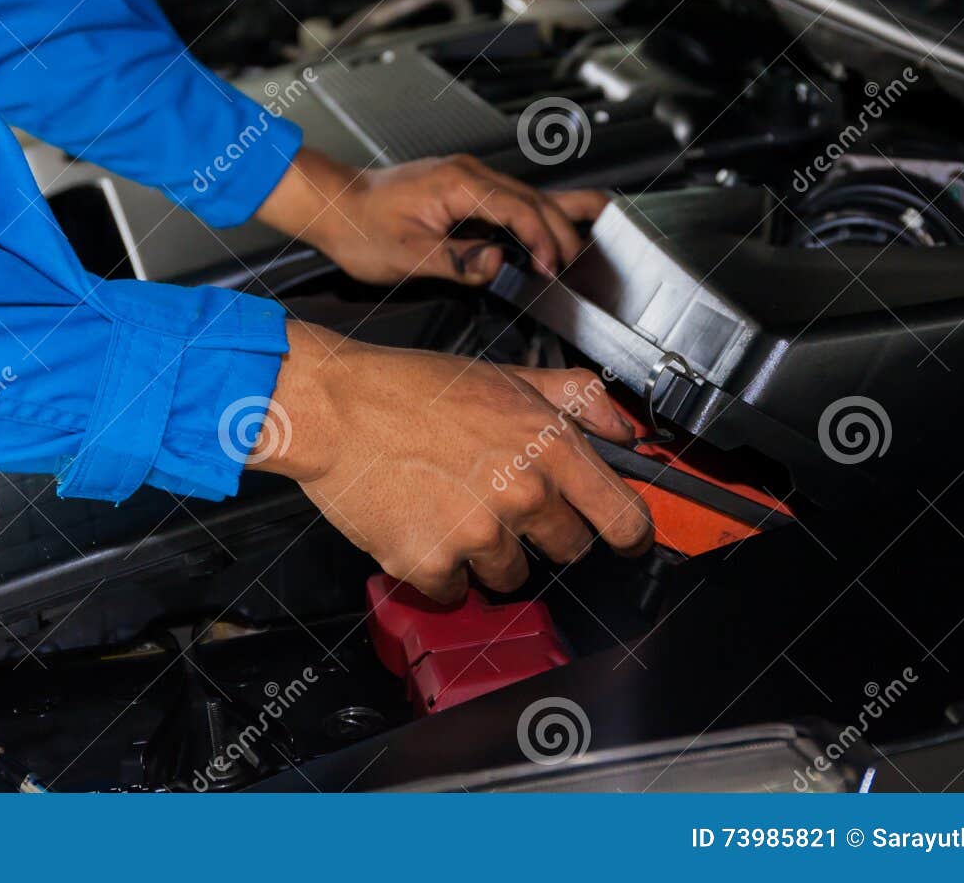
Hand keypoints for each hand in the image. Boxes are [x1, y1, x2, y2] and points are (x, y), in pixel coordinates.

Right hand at [249, 321, 653, 601]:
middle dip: (543, 532)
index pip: (622, 517)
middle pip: (568, 550)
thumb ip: (576, 399)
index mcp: (549, 445)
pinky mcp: (432, 563)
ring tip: (450, 504)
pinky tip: (421, 522)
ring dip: (488, 552)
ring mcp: (478, 534)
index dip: (629, 534)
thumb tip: (623, 428)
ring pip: (511, 574)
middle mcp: (522, 493)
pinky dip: (441, 567)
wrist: (334, 407)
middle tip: (500, 500)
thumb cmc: (411, 388)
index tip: (623, 540)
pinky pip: (457, 589)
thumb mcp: (506, 375)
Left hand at [255, 148, 607, 282]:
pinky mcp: (463, 188)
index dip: (542, 238)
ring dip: (551, 222)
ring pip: (526, 195)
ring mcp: (467, 178)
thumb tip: (495, 265)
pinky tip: (544, 231)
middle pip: (532, 198)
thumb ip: (456, 261)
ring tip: (578, 244)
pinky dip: (533, 217)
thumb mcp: (405, 255)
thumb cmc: (360, 228)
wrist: (335, 207)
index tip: (550, 267)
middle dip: (559, 231)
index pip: (518, 208)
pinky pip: (509, 199)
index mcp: (457, 184)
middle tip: (569, 266)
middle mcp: (467, 173)